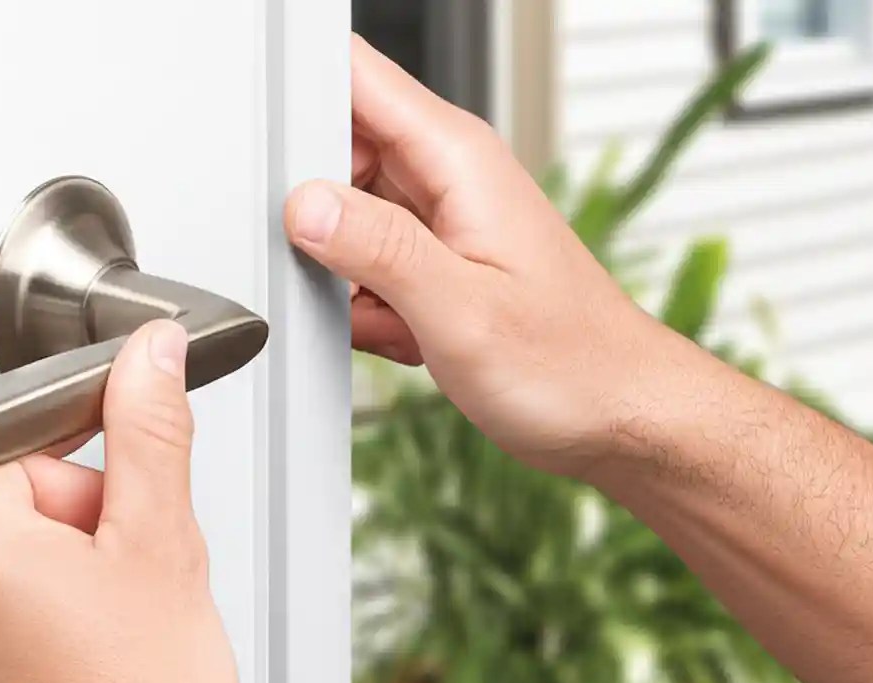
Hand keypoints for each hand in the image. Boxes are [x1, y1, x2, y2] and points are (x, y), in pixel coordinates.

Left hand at [0, 320, 238, 682]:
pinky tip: (75, 660)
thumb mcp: (161, 545)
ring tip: (103, 628)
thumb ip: (149, 433)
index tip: (116, 502)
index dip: (80, 470)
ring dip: (50, 576)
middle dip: (69, 523)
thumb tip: (147, 354)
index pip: (10, 448)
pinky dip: (23, 627)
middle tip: (120, 577)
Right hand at [286, 35, 709, 477]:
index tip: (259, 138)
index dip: (299, 91)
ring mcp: (435, 217)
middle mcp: (445, 176)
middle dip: (310, 212)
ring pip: (340, 215)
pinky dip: (364, 305)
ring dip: (342, 271)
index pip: (358, 76)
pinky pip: (361, 263)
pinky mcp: (430, 260)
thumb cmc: (571, 365)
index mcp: (456, 159)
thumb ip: (380, 250)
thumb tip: (306, 205)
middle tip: (341, 271)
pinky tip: (405, 333)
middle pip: (332, 150)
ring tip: (395, 314)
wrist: (614, 416)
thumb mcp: (463, 312)